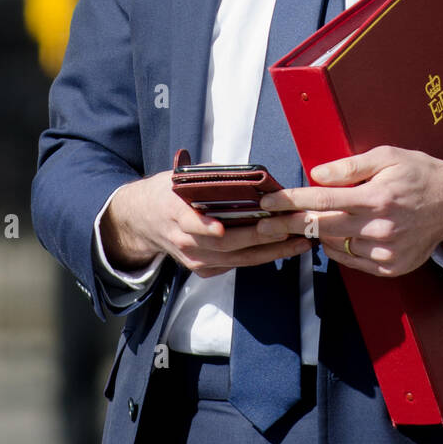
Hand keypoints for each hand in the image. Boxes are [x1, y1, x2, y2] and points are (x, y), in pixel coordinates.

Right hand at [101, 170, 310, 277]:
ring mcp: (194, 259)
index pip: (190, 224)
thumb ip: (209, 178)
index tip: (221, 228)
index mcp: (174, 213)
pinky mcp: (203, 269)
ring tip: (299, 241)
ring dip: (270, 251)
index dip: (206, 227)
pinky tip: (284, 247)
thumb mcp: (180, 179)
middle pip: (224, 244)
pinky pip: (236, 264)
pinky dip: (261, 256)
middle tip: (288, 228)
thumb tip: (245, 174)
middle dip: (261, 237)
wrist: (143, 222)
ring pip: (236, 258)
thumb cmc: (167, 194)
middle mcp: (184, 241)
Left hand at [253, 146, 442, 276]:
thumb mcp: (388, 156)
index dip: (290, 202)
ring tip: (306, 223)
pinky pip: (352, 261)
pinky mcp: (391, 268)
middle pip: (321, 228)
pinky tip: (337, 235)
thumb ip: (350, 166)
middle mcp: (381, 228)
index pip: (322, 201)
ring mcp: (386, 252)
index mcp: (377, 197)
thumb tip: (317, 173)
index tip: (269, 202)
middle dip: (289, 224)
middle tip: (267, 223)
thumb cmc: (420, 174)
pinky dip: (339, 248)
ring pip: (334, 246)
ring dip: (317, 235)